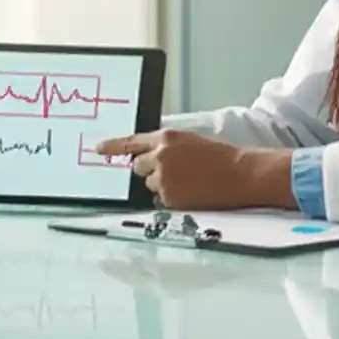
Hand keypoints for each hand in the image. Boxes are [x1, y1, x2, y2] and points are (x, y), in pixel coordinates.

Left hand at [96, 130, 294, 209]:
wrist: (241, 174)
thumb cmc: (219, 156)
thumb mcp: (189, 140)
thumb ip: (164, 145)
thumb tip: (146, 154)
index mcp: (165, 138)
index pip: (130, 142)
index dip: (112, 146)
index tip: (98, 148)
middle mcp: (160, 157)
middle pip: (137, 167)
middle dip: (149, 170)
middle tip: (173, 171)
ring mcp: (163, 179)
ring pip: (149, 184)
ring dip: (161, 184)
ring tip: (188, 181)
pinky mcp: (170, 198)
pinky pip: (160, 200)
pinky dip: (171, 198)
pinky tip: (190, 192)